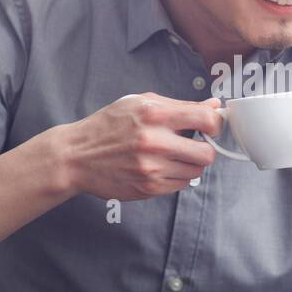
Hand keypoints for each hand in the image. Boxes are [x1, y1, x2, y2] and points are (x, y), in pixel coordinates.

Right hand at [54, 92, 221, 200]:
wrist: (76, 156)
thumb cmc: (107, 126)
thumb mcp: (139, 103)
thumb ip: (178, 105)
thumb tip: (213, 105)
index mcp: (154, 114)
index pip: (205, 119)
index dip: (215, 123)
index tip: (210, 126)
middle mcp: (154, 142)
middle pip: (207, 154)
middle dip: (205, 149)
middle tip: (194, 145)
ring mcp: (151, 168)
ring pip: (195, 172)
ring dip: (189, 164)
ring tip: (172, 156)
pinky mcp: (148, 188)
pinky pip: (180, 186)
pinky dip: (177, 177)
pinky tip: (161, 167)